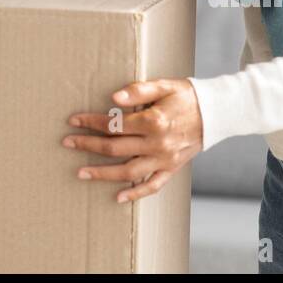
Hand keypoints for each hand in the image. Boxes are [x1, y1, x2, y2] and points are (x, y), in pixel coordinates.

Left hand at [64, 78, 202, 202]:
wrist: (216, 113)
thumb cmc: (186, 96)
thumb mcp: (163, 86)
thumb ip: (138, 91)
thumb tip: (112, 97)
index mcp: (154, 121)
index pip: (114, 124)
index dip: (91, 122)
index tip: (73, 120)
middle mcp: (157, 144)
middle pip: (115, 149)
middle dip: (88, 146)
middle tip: (67, 144)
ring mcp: (164, 160)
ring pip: (128, 172)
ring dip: (102, 174)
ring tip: (80, 173)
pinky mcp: (171, 169)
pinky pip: (151, 186)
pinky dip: (135, 193)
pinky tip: (118, 197)